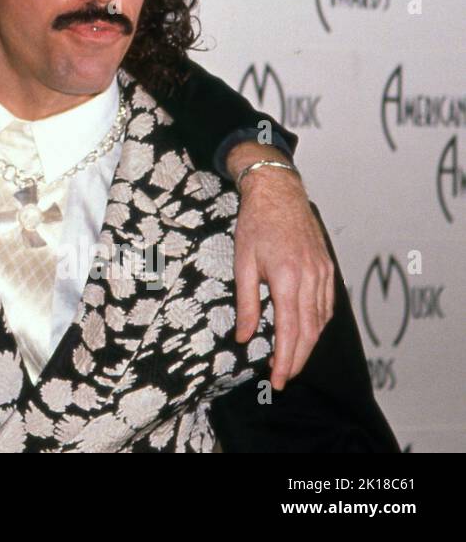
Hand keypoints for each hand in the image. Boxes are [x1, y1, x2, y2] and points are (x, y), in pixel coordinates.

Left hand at [226, 143, 334, 390]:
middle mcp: (311, 279)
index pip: (290, 331)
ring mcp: (324, 274)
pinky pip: (326, 305)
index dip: (286, 359)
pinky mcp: (328, 268)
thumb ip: (245, 303)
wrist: (279, 192)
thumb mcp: (242, 263)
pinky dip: (318, 324)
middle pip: (309, 332)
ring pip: (321, 321)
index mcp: (288, 279)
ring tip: (291, 360)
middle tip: (283, 378)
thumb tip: (243, 336)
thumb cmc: (256, 223)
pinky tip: (307, 332)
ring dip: (308, 345)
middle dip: (297, 359)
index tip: (278, 379)